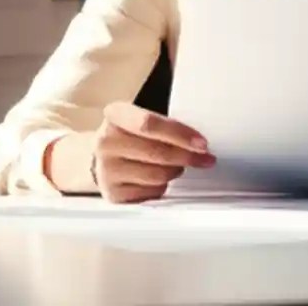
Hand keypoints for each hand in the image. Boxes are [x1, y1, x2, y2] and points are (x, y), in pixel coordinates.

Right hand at [93, 102, 215, 203]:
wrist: (102, 158)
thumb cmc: (131, 136)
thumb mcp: (141, 120)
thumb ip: (165, 126)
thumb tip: (199, 142)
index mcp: (115, 115)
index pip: (149, 124)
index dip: (179, 134)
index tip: (202, 143)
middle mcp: (106, 141)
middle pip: (157, 152)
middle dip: (187, 156)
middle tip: (205, 158)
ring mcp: (106, 169)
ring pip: (157, 175)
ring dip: (175, 172)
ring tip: (177, 167)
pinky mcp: (112, 194)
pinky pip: (150, 193)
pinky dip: (161, 187)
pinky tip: (158, 180)